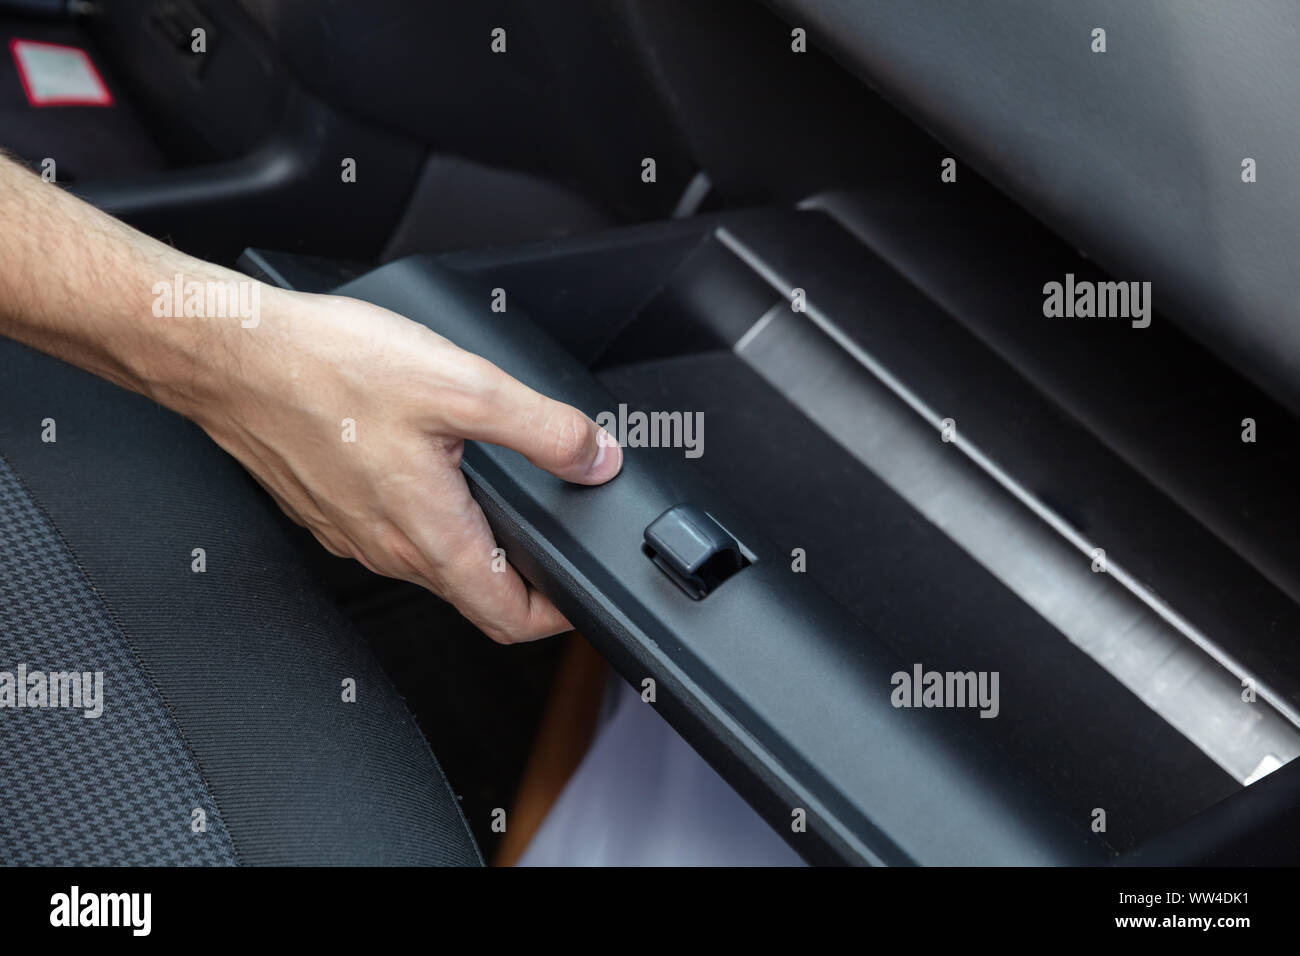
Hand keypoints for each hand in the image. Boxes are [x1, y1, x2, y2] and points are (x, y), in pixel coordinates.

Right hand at [177, 289, 621, 642]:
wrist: (229, 356)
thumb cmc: (325, 370)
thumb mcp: (462, 387)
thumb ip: (542, 429)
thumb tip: (596, 458)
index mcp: (429, 534)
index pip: (509, 619)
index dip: (559, 616)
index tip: (582, 594)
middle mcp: (389, 549)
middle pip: (475, 595)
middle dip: (524, 581)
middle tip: (554, 543)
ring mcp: (354, 533)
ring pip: (434, 564)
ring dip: (476, 548)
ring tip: (504, 504)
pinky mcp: (329, 509)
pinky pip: (394, 534)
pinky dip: (431, 521)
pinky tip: (436, 472)